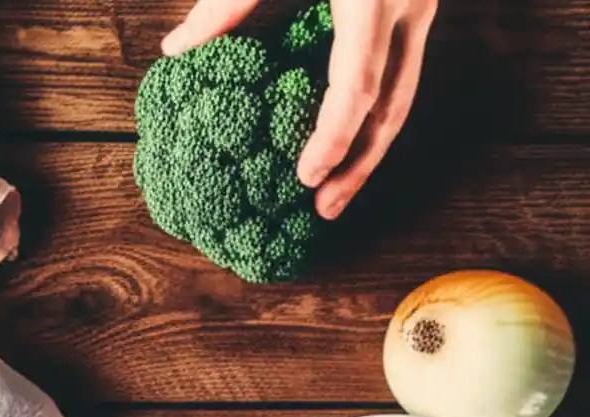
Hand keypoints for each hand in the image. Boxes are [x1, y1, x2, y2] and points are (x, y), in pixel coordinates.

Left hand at [162, 0, 437, 218]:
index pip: (357, 86)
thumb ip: (226, 2)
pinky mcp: (414, 9)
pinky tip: (342, 145)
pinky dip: (372, 116)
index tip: (304, 178)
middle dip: (360, 166)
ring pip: (405, 97)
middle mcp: (408, 7)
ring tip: (333, 195)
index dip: (332, 138)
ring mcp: (421, 9)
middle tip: (324, 212)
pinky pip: (400, 74)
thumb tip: (177, 50)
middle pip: (393, 108)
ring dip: (370, 151)